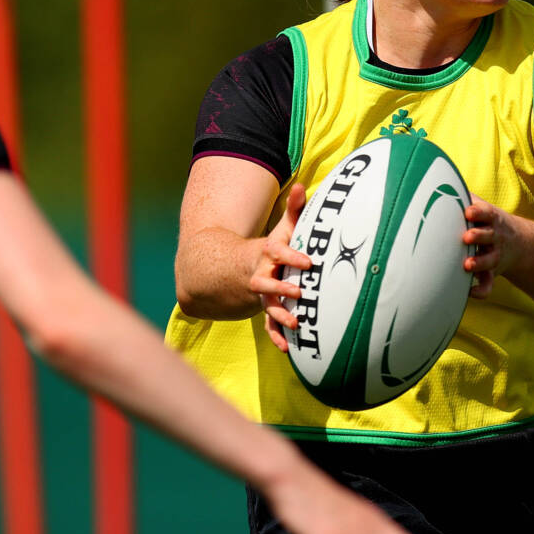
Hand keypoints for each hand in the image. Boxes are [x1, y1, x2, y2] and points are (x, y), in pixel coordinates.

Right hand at [252, 184, 309, 351]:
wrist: (226, 271)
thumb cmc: (266, 251)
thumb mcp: (278, 231)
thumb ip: (293, 211)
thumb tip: (302, 185)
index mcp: (266, 255)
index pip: (277, 253)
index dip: (291, 256)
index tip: (308, 261)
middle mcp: (260, 276)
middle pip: (268, 282)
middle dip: (282, 287)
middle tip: (300, 292)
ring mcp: (260, 295)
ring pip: (267, 305)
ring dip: (280, 315)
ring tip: (296, 322)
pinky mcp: (262, 310)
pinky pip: (267, 324)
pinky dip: (276, 335)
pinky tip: (287, 348)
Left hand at [461, 193, 521, 299]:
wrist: (517, 242)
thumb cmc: (487, 221)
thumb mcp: (481, 206)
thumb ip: (462, 196)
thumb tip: (437, 178)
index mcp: (490, 219)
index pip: (486, 213)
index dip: (478, 212)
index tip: (468, 211)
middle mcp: (494, 237)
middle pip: (489, 235)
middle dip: (478, 236)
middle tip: (466, 237)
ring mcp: (494, 256)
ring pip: (489, 260)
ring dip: (479, 263)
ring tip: (467, 265)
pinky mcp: (491, 273)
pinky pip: (488, 285)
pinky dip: (480, 290)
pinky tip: (468, 292)